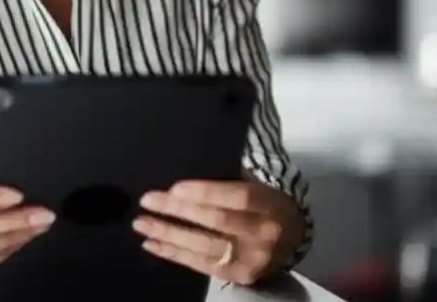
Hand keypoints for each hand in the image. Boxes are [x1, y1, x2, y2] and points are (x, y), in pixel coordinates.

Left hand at [133, 179, 303, 284]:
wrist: (295, 235)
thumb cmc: (265, 199)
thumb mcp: (257, 182)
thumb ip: (229, 175)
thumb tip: (185, 162)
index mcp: (270, 203)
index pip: (238, 196)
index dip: (205, 192)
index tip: (174, 187)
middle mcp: (264, 232)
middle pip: (217, 221)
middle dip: (178, 211)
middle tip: (147, 201)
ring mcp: (253, 258)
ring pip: (206, 246)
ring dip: (169, 234)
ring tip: (141, 224)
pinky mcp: (241, 274)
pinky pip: (202, 265)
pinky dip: (174, 254)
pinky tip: (152, 244)